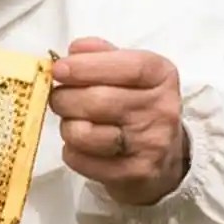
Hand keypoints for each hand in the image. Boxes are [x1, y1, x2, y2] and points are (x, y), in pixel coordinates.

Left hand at [50, 37, 189, 205]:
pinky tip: (81, 145)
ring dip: (67, 126)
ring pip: (85, 133)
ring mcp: (150, 145)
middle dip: (64, 98)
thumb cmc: (136, 105)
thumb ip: (102, 54)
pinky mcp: (135, 174)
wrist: (165, 159)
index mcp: (161, 76)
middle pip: (97, 101)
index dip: (86, 67)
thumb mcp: (129, 73)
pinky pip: (82, 160)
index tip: (59, 69)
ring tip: (73, 122)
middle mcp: (161, 110)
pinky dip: (71, 151)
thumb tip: (74, 49)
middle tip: (58, 98)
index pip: (126, 67)